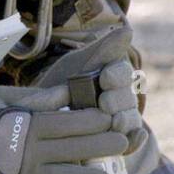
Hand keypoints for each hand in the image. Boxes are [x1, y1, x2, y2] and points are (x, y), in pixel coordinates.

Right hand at [0, 82, 129, 173]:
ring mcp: (23, 173)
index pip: (73, 121)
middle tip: (125, 143)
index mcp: (30, 123)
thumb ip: (36, 99)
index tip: (114, 118)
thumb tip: (66, 94)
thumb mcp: (3, 99)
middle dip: (104, 145)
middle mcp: (32, 149)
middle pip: (77, 148)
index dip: (97, 120)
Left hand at [33, 27, 145, 151]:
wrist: (37, 115)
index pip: (122, 74)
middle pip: (127, 98)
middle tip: (105, 102)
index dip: (117, 76)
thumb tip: (128, 30)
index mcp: (112, 78)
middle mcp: (120, 99)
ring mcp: (119, 121)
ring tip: (114, 122)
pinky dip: (136, 140)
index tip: (105, 77)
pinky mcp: (114, 143)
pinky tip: (134, 137)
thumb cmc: (58, 85)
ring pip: (131, 120)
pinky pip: (132, 143)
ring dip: (125, 119)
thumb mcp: (76, 65)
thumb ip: (100, 50)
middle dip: (118, 99)